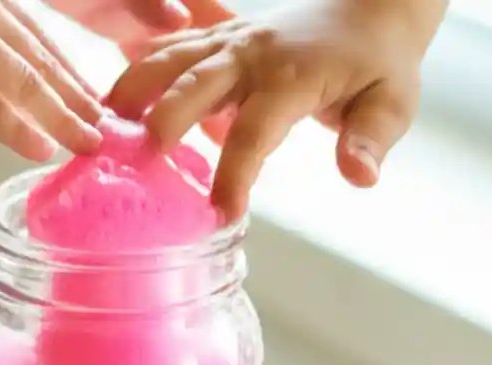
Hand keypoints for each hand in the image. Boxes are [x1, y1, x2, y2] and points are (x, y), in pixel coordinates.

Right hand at [0, 0, 105, 160]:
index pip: (34, 36)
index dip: (67, 70)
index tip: (91, 96)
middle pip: (41, 59)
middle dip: (78, 95)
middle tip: (105, 126)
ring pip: (28, 84)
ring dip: (66, 117)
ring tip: (91, 143)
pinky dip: (20, 130)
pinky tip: (44, 148)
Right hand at [107, 0, 446, 215]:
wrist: (370, 7)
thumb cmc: (379, 65)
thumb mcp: (391, 104)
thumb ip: (369, 140)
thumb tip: (360, 177)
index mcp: (293, 77)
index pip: (256, 132)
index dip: (235, 175)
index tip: (221, 216)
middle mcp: (254, 54)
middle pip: (196, 87)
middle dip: (165, 123)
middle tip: (135, 164)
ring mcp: (232, 40)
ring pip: (172, 59)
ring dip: (135, 90)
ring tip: (100, 125)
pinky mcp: (219, 36)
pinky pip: (172, 49)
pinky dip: (139, 70)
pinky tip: (111, 102)